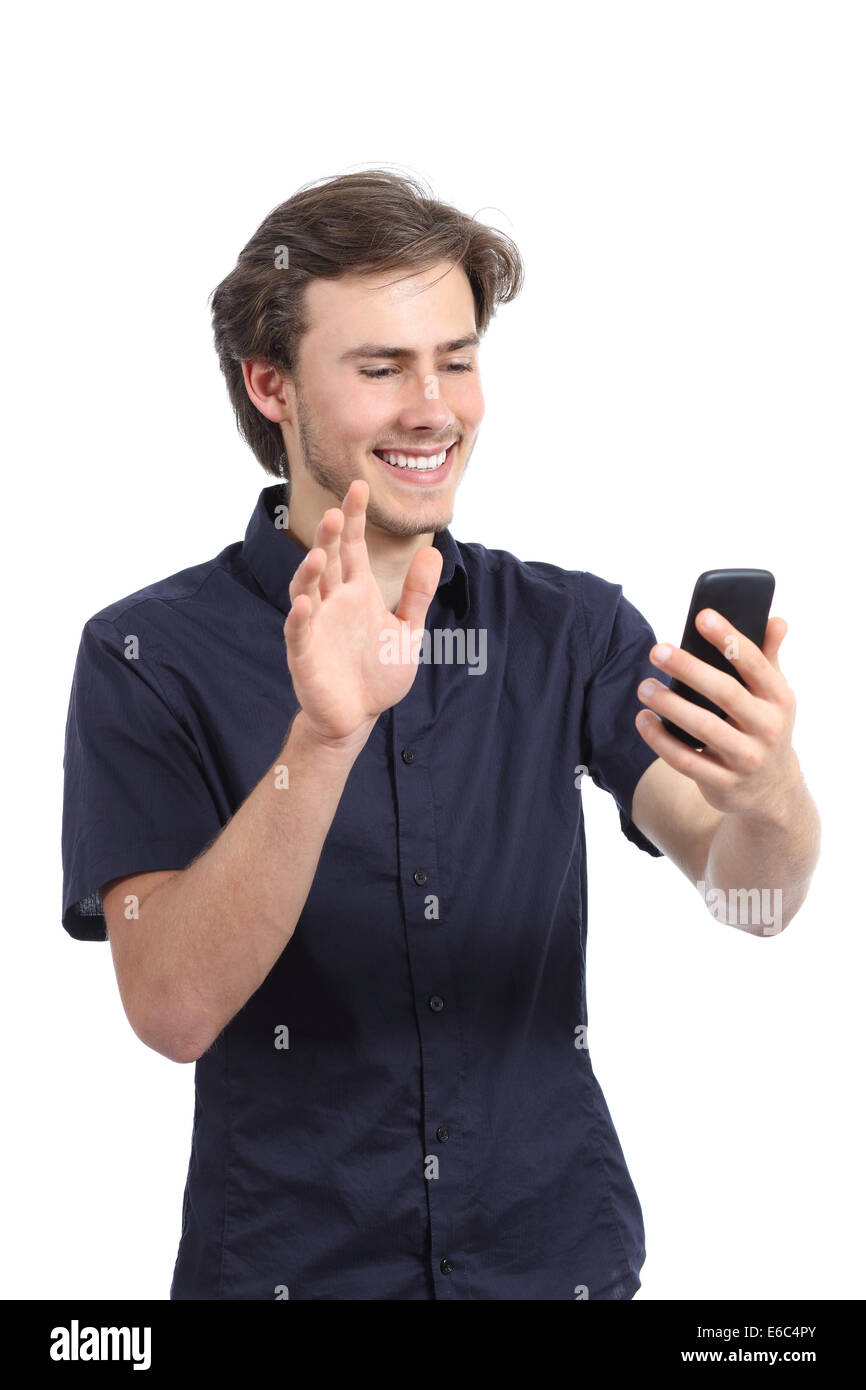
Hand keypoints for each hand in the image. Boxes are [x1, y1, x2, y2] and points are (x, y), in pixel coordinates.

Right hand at [284, 479, 442, 747]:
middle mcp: (333, 603)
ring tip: (318, 554)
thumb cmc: (377, 674)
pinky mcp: (304, 655)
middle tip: (336, 514)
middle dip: (329, 538)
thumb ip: (418, 595)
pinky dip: (299, 618)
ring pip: (306, 591)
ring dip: (309, 572)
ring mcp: (316, 626)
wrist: (358, 717)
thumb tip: (434, 553)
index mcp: (357, 592)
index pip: (352, 547)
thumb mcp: (407, 631)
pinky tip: (304, 604)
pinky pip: (298, 632)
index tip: (359, 487)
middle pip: (327, 561)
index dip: (354, 519)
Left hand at [634, 608, 801, 819]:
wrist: (772, 790)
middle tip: (658, 650)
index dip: (728, 638)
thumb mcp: (774, 695)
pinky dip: (660, 740)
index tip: (702, 616)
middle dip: (689, 668)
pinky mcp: (722, 783)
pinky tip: (643, 720)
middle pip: (725, 693)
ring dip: (669, 705)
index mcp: (779, 698)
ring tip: (645, 687)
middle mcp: (767, 728)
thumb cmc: (764, 726)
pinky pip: (686, 760)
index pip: (754, 663)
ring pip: (703, 727)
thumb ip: (769, 656)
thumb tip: (774, 619)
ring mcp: (746, 759)